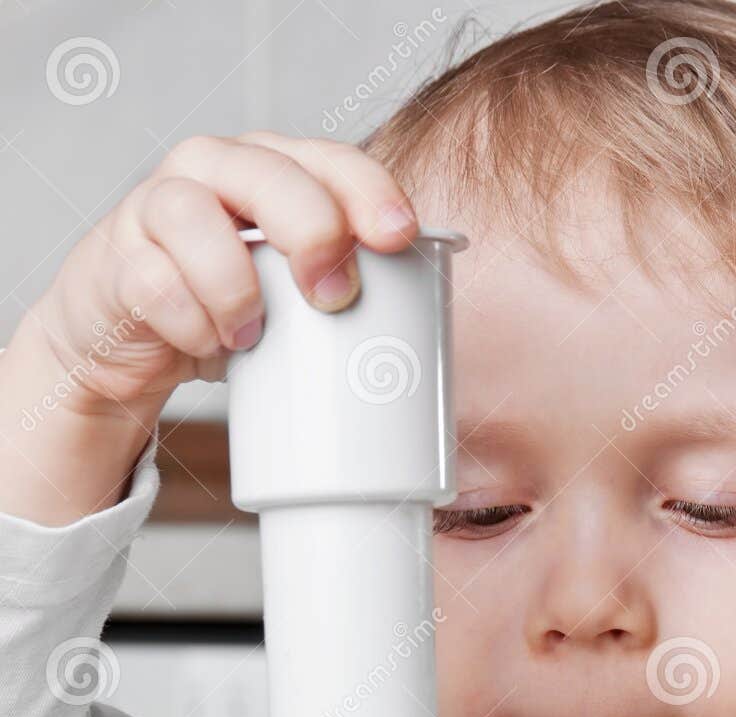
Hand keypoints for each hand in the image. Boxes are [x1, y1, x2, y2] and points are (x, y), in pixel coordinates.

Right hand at [22, 131, 418, 415]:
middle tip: (333, 295)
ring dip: (233, 285)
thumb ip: (338, 290)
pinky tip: (207, 342)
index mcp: (272, 171)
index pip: (328, 160)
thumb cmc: (225, 308)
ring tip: (251, 335)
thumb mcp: (290, 297)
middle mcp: (214, 171)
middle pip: (268, 173)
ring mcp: (159, 207)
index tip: (398, 238)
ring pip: (193, 217)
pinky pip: (153, 283)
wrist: (131, 338)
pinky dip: (188, 321)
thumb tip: (422, 339)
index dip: (367, 191)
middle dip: (312, 231)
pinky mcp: (118, 258)